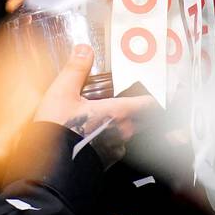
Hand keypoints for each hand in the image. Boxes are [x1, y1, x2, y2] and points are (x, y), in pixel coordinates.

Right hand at [34, 45, 153, 165]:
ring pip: (134, 135)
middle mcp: (123, 131)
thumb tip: (84, 50)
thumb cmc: (58, 129)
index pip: (149, 103)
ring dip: (135, 127)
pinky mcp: (107, 161)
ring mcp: (117, 149)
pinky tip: (107, 138)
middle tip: (150, 105)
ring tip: (125, 120)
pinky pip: (120, 149)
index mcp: (117, 112)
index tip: (163, 92)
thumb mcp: (62, 93)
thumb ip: (76, 70)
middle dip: (150, 112)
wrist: (52, 165)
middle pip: (148, 120)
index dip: (157, 97)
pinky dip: (118, 141)